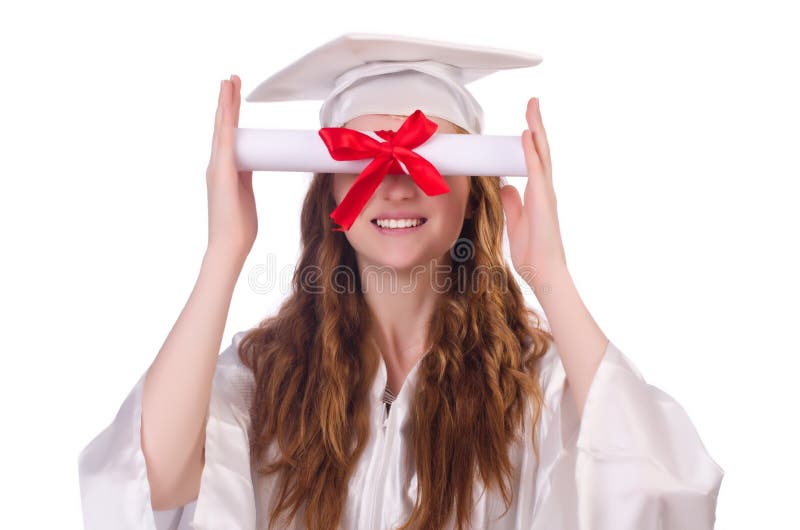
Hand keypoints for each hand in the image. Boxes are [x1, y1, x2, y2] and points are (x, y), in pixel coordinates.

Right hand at [206, 75, 256, 261]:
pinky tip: (228, 108)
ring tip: (229, 82)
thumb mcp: (245, 193)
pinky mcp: (221, 174)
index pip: (230, 134)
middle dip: (228, 101)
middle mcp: (217, 164)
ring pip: (222, 128)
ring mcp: (217, 168)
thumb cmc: (239, 226)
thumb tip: (255, 163)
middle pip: (223, 125)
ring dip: (226, 104)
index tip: (236, 93)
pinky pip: (225, 143)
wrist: (229, 245)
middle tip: (232, 78)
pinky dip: (226, 124)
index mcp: (225, 168)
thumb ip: (246, 177)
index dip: (232, 113)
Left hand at [500, 97, 567, 292]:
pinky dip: (531, 151)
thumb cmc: (532, 252)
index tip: (525, 121)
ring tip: (532, 107)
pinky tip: (526, 134)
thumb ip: (512, 203)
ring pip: (541, 153)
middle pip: (540, 149)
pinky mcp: (543, 199)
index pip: (533, 158)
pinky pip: (536, 170)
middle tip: (532, 102)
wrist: (544, 271)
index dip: (530, 138)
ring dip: (536, 128)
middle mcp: (543, 188)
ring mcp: (545, 192)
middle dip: (536, 124)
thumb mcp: (515, 222)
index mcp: (536, 193)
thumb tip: (506, 186)